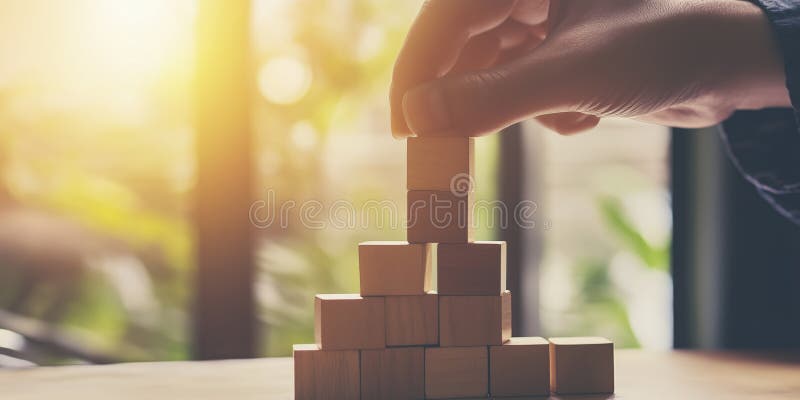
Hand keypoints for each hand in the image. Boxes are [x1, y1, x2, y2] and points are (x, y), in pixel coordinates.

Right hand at [390, 0, 790, 137]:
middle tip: (442, 148)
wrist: (731, 69)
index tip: (404, 126)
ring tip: (556, 117)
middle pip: (461, 49)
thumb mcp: (574, 74)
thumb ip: (493, 96)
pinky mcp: (560, 59)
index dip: (417, 71)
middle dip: (462, 98)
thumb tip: (419, 118)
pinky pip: (524, 93)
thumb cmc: (665, 46)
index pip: (446, 19)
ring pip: (491, 76)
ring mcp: (544, 29)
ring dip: (516, 108)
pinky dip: (549, 112)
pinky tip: (590, 110)